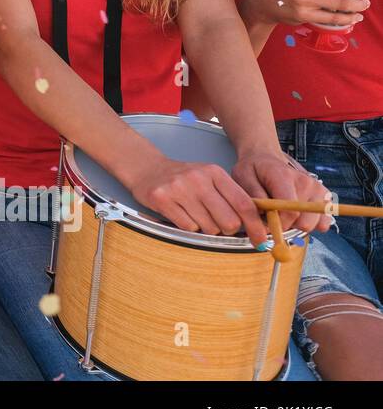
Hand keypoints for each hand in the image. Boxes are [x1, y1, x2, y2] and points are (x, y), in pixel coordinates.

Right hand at [124, 152, 268, 242]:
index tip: (261, 239)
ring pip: (209, 227)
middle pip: (229, 221)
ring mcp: (179, 189)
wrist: (147, 168)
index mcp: (214, 173)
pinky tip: (182, 214)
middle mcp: (198, 179)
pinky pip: (188, 227)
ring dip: (206, 228)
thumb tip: (254, 225)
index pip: (244, 203)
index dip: (255, 225)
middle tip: (219, 224)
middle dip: (227, 229)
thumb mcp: (209, 177)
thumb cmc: (184, 178)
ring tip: (196, 214)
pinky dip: (189, 226)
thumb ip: (230, 196)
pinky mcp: (163, 200)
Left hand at [231, 152, 332, 234]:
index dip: (277, 226)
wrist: (266, 157)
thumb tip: (265, 217)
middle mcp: (306, 183)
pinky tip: (296, 215)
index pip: (290, 212)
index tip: (265, 224)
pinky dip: (310, 224)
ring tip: (283, 213)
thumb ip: (254, 197)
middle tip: (273, 217)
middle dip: (287, 226)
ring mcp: (318, 189)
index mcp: (285, 177)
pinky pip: (323, 222)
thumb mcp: (243, 177)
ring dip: (297, 225)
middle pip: (304, 222)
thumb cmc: (253, 169)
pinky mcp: (325, 196)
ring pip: (313, 225)